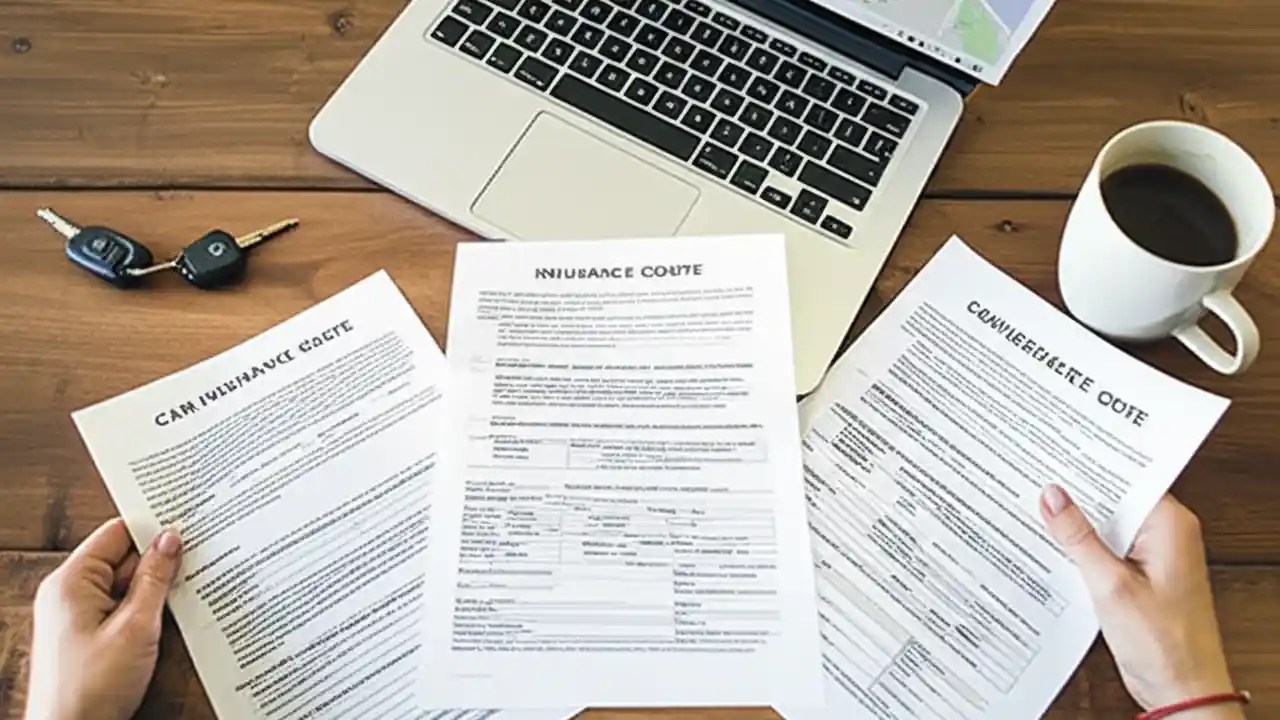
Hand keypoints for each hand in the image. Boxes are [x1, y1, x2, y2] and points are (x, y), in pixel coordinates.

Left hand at [25, 519, 182, 719]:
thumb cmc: (91, 689)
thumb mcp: (135, 627)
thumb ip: (155, 579)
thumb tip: (170, 540)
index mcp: (71, 582)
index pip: (116, 534)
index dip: (152, 530)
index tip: (187, 527)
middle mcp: (69, 594)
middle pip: (123, 559)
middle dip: (159, 563)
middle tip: (198, 563)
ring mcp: (77, 616)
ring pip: (126, 586)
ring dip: (155, 591)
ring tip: (186, 594)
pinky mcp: (88, 636)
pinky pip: (122, 609)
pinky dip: (146, 611)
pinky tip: (168, 618)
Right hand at [1040, 486, 1242, 718]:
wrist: (1183, 691)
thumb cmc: (1165, 645)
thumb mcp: (1111, 585)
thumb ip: (1078, 537)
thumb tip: (1052, 495)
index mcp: (1171, 525)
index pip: (1123, 478)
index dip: (1086, 467)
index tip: (1049, 458)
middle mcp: (1167, 534)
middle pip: (1112, 500)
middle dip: (1075, 497)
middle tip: (1033, 486)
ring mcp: (1154, 555)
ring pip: (1106, 526)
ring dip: (1076, 527)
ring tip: (1037, 517)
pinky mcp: (1140, 575)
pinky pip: (1107, 549)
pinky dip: (1083, 551)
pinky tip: (1056, 550)